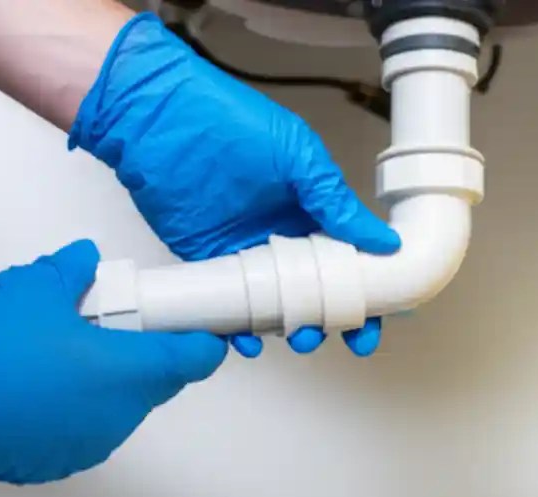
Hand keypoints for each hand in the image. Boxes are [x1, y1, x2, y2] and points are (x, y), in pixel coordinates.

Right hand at [0, 240, 226, 484]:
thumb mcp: (35, 286)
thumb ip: (74, 273)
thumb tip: (84, 263)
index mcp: (125, 373)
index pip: (191, 361)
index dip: (201, 342)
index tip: (203, 330)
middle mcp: (113, 418)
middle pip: (153, 386)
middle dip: (144, 358)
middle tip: (119, 327)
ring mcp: (81, 447)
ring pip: (115, 411)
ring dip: (104, 387)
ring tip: (65, 353)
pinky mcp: (46, 464)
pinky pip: (78, 433)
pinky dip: (70, 412)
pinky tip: (37, 387)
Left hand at [69, 12, 398, 357]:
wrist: (153, 117)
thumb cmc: (226, 120)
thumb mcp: (296, 156)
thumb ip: (335, 202)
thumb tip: (383, 241)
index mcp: (310, 209)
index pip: (349, 258)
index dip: (368, 290)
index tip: (381, 315)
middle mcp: (281, 235)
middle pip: (317, 292)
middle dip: (335, 320)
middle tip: (346, 338)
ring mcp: (245, 252)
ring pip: (277, 307)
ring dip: (294, 329)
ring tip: (299, 337)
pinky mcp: (206, 263)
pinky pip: (229, 307)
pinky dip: (240, 330)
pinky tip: (248, 339)